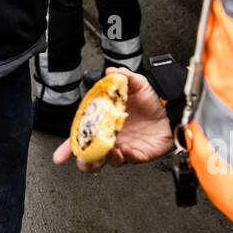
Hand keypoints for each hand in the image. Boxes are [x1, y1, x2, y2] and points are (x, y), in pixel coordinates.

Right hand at [52, 67, 174, 172]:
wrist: (173, 110)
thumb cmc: (151, 100)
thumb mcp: (137, 84)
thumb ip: (123, 77)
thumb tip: (111, 71)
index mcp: (103, 122)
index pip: (82, 135)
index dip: (69, 146)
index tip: (60, 155)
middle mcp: (111, 137)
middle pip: (91, 155)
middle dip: (84, 161)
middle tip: (83, 161)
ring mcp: (123, 147)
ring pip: (108, 161)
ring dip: (105, 159)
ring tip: (108, 152)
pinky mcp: (138, 154)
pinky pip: (130, 160)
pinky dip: (126, 157)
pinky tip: (126, 150)